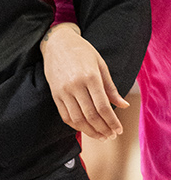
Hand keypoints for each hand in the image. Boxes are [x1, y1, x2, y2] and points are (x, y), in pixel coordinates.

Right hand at [41, 22, 126, 138]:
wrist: (57, 43)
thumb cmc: (82, 52)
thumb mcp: (101, 65)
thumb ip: (111, 88)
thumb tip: (123, 106)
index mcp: (90, 77)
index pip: (103, 107)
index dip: (112, 122)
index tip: (118, 130)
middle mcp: (75, 86)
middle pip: (91, 116)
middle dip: (103, 129)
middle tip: (110, 136)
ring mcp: (63, 91)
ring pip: (77, 119)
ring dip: (90, 131)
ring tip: (100, 136)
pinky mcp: (55, 95)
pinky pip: (65, 116)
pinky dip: (76, 126)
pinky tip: (85, 129)